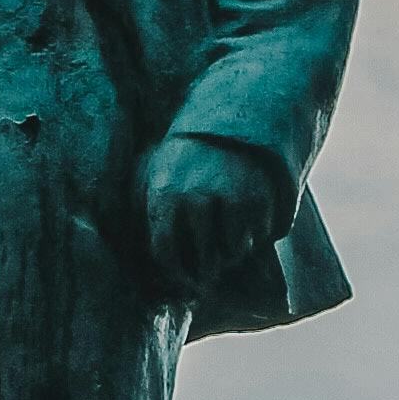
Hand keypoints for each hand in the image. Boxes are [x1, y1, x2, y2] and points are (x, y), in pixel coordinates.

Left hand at [138, 132, 279, 297]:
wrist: (229, 120)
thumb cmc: (184, 160)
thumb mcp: (155, 176)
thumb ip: (143, 213)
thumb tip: (139, 258)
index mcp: (164, 193)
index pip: (166, 252)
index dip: (176, 274)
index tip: (184, 279)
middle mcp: (197, 196)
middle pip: (204, 258)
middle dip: (206, 271)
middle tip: (209, 274)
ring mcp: (230, 196)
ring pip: (234, 252)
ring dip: (232, 255)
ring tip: (227, 243)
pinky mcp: (259, 196)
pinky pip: (259, 239)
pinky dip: (255, 238)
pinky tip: (246, 224)